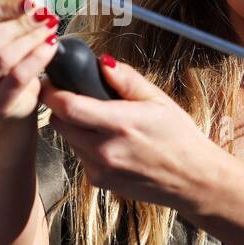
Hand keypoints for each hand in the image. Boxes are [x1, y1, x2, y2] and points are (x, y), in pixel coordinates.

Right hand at [0, 0, 60, 122]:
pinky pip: (16, 82)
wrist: (5, 97)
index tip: (28, 0)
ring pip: (3, 61)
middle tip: (44, 14)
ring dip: (32, 40)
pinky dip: (37, 61)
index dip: (2, 7)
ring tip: (50, 28)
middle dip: (20, 24)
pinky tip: (51, 47)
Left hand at [40, 54, 219, 212]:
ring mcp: (100, 169)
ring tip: (99, 121)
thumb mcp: (158, 100)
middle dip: (60, 108)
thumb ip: (126, 79)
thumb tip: (102, 62)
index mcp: (120, 124)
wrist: (192, 180)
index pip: (68, 107)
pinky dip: (85, 146)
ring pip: (67, 140)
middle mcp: (105, 150)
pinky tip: (108, 143)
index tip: (51, 81)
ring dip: (74, 127)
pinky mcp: (99, 182)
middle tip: (74, 97)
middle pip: (59, 123)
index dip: (52, 92)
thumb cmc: (179, 138)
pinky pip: (79, 156)